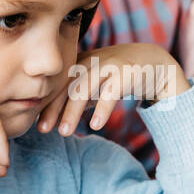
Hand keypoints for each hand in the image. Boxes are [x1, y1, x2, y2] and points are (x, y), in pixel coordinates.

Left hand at [37, 43, 189, 135]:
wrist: (155, 64)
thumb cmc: (120, 76)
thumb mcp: (96, 85)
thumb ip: (78, 97)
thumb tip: (53, 118)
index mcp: (80, 63)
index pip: (58, 85)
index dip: (47, 105)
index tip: (38, 126)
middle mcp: (91, 61)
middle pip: (67, 85)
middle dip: (54, 108)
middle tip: (43, 130)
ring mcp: (109, 64)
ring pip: (84, 88)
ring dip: (72, 111)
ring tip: (64, 132)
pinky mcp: (127, 72)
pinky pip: (111, 92)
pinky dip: (102, 109)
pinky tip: (94, 126)